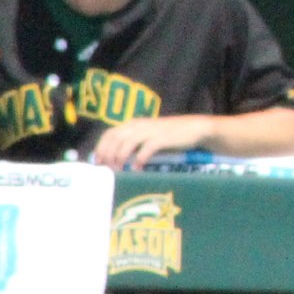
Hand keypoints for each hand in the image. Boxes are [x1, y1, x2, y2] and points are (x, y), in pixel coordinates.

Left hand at [91, 115, 215, 170]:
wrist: (195, 129)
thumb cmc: (171, 136)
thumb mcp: (149, 136)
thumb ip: (135, 143)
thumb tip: (116, 159)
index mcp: (134, 124)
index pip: (110, 133)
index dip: (101, 148)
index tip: (98, 163)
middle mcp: (139, 125)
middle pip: (115, 138)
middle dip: (108, 154)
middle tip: (107, 169)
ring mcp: (151, 131)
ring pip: (127, 143)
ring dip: (120, 157)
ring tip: (119, 170)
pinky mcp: (162, 138)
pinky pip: (145, 149)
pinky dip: (139, 160)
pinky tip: (137, 169)